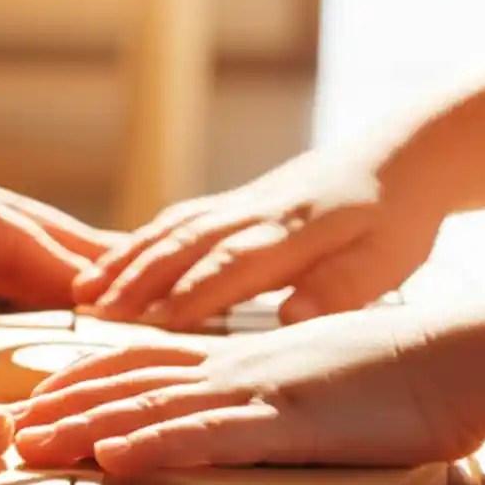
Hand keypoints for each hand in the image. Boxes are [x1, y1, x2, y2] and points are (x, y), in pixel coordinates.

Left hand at [11, 309, 480, 473]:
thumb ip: (263, 383)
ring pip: (149, 406)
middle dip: (62, 405)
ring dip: (84, 428)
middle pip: (127, 380)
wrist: (450, 359)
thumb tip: (236, 401)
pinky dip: (154, 444)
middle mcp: (232, 367)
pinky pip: (207, 434)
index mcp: (237, 356)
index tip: (41, 393)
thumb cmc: (389, 372)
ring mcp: (254, 392)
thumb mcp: (309, 371)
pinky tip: (114, 455)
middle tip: (11, 428)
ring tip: (32, 446)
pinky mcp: (285, 424)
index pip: (141, 357)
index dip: (84, 375)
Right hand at [74, 149, 446, 327]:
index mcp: (293, 232)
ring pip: (172, 230)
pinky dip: (140, 240)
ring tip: (83, 290)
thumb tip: (292, 318)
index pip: (231, 266)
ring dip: (125, 260)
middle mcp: (256, 212)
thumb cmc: (397, 221)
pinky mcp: (235, 201)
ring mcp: (241, 202)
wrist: (401, 159)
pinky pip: (179, 219)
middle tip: (92, 312)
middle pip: (186, 245)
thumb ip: (339, 289)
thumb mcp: (388, 262)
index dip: (187, 297)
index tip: (147, 325)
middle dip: (136, 280)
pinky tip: (113, 261)